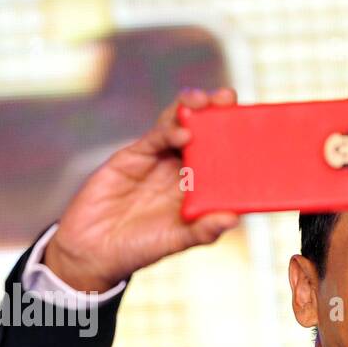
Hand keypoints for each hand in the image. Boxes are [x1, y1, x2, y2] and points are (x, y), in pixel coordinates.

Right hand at [45, 87, 242, 291]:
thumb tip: (233, 218)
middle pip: (202, 133)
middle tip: (228, 97)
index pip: (222, 158)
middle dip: (215, 112)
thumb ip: (202, 231)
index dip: (235, 139)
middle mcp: (180, 170)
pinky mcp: (133, 156)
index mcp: (197, 188)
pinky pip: (153, 138)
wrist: (94, 249)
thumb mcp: (177, 241)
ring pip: (177, 126)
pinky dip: (167, 131)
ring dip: (192, 110)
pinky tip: (183, 132)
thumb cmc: (141, 247)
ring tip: (207, 101)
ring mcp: (157, 160)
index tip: (252, 124)